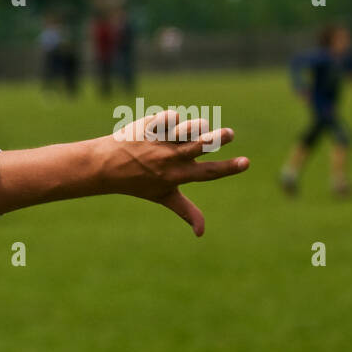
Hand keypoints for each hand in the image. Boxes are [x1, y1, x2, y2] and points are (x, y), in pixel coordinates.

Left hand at [102, 108, 248, 235]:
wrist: (105, 166)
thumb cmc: (138, 182)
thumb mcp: (163, 196)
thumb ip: (186, 210)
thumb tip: (201, 233)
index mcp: (178, 175)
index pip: (208, 173)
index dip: (229, 169)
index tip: (246, 163)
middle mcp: (171, 158)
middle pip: (201, 146)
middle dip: (218, 139)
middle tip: (229, 135)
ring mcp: (161, 141)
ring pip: (189, 128)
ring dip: (197, 126)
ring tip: (198, 129)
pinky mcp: (150, 126)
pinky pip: (169, 118)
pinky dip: (170, 120)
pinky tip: (164, 125)